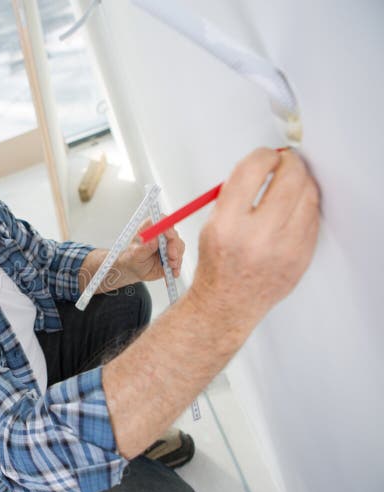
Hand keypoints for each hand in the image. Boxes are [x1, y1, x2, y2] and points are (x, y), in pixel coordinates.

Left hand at [119, 221, 184, 281]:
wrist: (134, 270)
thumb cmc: (132, 258)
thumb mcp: (135, 254)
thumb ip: (144, 247)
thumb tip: (153, 240)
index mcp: (150, 228)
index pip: (161, 220)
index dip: (166, 225)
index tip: (168, 234)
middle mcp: (161, 235)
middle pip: (173, 234)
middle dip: (174, 246)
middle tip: (171, 256)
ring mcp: (168, 245)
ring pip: (179, 247)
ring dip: (176, 257)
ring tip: (170, 266)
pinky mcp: (172, 255)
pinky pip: (179, 259)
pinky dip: (177, 266)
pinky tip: (173, 272)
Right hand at [189, 147, 320, 335]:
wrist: (228, 302)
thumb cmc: (218, 266)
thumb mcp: (212, 224)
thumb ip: (234, 194)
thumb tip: (261, 166)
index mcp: (228, 225)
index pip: (251, 171)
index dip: (262, 155)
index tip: (266, 156)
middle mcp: (257, 236)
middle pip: (288, 178)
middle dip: (289, 163)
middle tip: (285, 162)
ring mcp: (284, 248)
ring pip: (308, 196)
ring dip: (301, 182)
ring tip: (292, 181)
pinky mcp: (302, 257)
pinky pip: (313, 218)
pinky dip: (306, 206)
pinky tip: (295, 206)